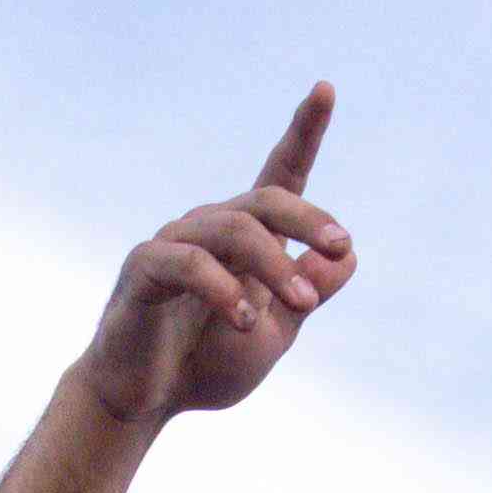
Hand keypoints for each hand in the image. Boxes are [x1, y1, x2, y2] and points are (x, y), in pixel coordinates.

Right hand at [76, 87, 353, 428]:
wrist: (146, 403)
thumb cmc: (205, 363)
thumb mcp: (276, 334)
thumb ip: (308, 295)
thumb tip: (347, 256)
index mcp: (245, 238)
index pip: (280, 175)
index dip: (303, 132)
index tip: (326, 89)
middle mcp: (209, 227)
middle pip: (266, 200)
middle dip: (308, 220)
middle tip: (339, 247)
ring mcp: (174, 243)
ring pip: (234, 229)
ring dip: (275, 262)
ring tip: (302, 302)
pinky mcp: (144, 268)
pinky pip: (190, 264)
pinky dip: (225, 289)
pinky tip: (246, 320)